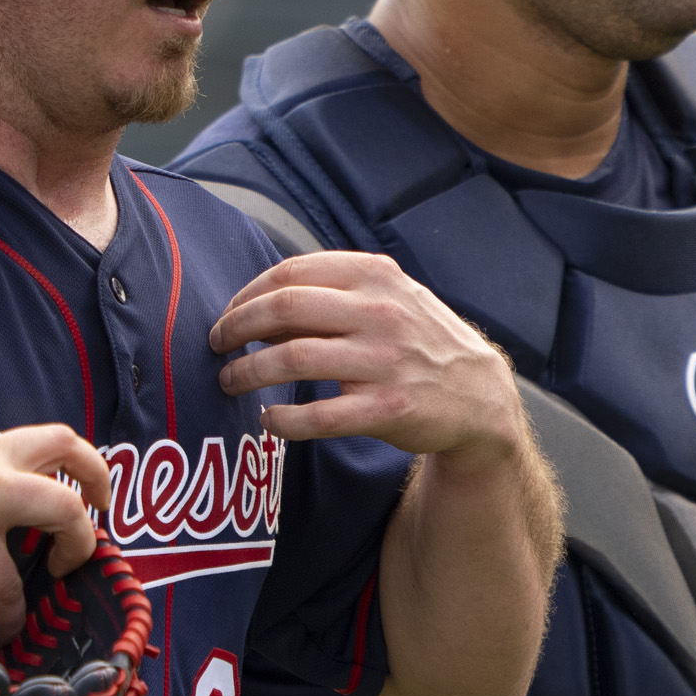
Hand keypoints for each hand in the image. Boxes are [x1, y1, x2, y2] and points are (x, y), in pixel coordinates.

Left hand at [213, 251, 526, 458]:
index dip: (246, 295)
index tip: (227, 315)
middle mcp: (380, 313)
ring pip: (291, 360)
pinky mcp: (387, 410)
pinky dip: (282, 420)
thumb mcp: (389, 297)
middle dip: (235, 328)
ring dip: (246, 373)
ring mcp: (385, 362)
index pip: (290, 275)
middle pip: (282, 310)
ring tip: (230, 382)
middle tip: (216, 346)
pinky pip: (317, 416)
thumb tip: (257, 305)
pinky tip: (269, 420)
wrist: (479, 394)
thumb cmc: (418, 340)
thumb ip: (333, 292)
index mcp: (374, 277)